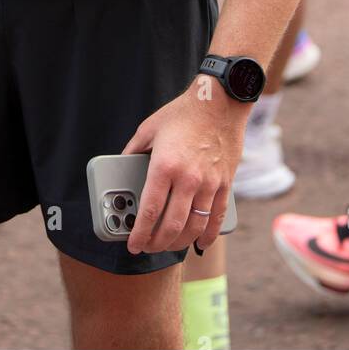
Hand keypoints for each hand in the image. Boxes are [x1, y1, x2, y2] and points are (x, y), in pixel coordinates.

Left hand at [121, 81, 248, 253]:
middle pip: (171, 225)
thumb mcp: (149, 128)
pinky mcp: (225, 184)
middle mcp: (188, 179)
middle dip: (156, 243)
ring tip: (168, 245)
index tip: (133, 244)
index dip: (140, 233)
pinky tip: (199, 241)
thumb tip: (123, 166)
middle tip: (148, 247)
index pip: (150, 211)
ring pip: (194, 226)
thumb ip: (133, 151)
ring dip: (180, 242)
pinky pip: (216, 218)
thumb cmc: (183, 113)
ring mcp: (209, 183)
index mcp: (164, 166)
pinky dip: (207, 235)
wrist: (219, 102)